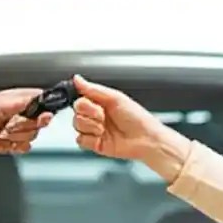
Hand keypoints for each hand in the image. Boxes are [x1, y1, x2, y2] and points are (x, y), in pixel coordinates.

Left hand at [0, 88, 51, 154]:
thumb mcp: (4, 102)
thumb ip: (25, 101)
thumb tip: (41, 97)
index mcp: (21, 101)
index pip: (42, 103)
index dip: (44, 109)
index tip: (40, 114)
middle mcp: (22, 115)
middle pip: (40, 122)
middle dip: (26, 124)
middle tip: (14, 122)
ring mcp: (19, 129)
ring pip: (33, 135)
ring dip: (17, 135)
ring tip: (4, 130)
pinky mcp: (14, 143)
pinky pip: (26, 147)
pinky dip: (16, 145)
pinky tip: (5, 140)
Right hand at [71, 75, 190, 180]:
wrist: (145, 140)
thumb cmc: (137, 118)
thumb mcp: (115, 98)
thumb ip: (93, 89)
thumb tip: (77, 79)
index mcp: (101, 102)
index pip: (80, 98)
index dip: (84, 102)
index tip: (94, 104)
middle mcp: (96, 115)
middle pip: (76, 112)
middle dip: (89, 113)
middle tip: (102, 116)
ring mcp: (95, 130)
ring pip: (76, 125)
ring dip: (90, 126)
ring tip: (104, 128)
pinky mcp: (95, 144)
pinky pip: (80, 140)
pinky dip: (89, 138)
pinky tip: (101, 137)